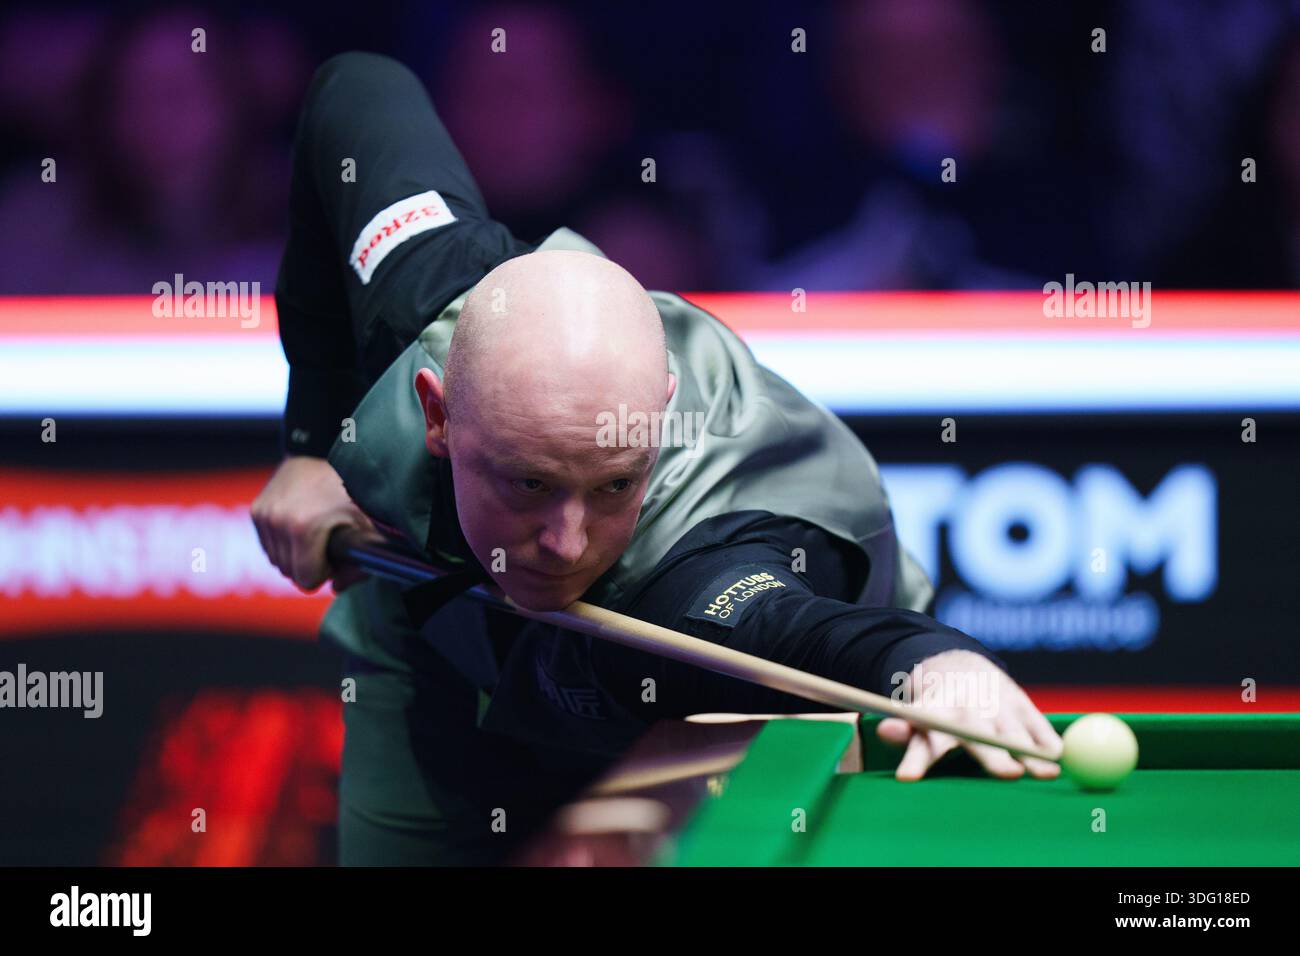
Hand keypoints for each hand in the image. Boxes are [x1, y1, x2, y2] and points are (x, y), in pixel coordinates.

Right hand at [251, 455, 372, 592]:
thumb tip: (337, 587)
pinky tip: (301, 523)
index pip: (306, 580)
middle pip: (290, 572)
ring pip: (277, 561)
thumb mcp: (368, 527)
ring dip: (296, 554)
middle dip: (310, 563)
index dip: (325, 571)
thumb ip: (359, 565)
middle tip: (329, 541)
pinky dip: (284, 543)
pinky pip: (268, 546)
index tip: (336, 554)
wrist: (327, 451)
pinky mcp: (257, 510)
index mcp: (303, 528)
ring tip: (316, 530)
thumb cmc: (354, 489)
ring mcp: (264, 515)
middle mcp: (277, 521)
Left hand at [876, 649, 1062, 781]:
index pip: (924, 742)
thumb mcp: (917, 720)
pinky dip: (1048, 741)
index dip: (916, 760)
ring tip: (1045, 772)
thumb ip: (906, 735)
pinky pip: (1038, 726)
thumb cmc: (938, 710)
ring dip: (1030, 753)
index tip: (907, 777)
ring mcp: (997, 706)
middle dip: (993, 755)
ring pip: (1015, 733)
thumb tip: (884, 730)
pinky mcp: (1022, 704)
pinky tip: (1057, 756)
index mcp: (935, 717)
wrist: (962, 669)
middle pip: (980, 737)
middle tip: (1007, 773)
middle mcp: (967, 711)